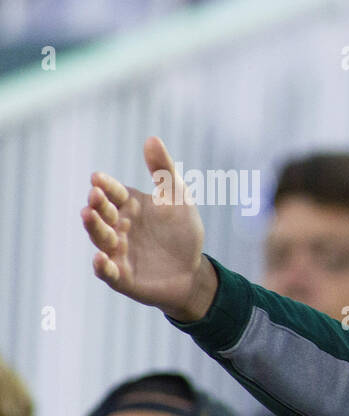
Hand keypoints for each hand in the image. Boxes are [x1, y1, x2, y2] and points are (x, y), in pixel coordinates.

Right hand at [81, 137, 215, 321]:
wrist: (193, 271)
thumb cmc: (182, 232)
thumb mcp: (178, 198)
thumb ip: (164, 171)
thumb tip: (152, 138)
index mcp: (129, 206)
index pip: (113, 192)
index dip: (105, 185)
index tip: (98, 178)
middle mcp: (119, 227)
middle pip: (104, 213)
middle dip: (98, 204)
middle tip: (94, 195)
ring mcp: (118, 252)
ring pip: (101, 238)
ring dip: (94, 227)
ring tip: (88, 215)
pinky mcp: (122, 277)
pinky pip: (108, 272)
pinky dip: (102, 265)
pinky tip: (101, 257)